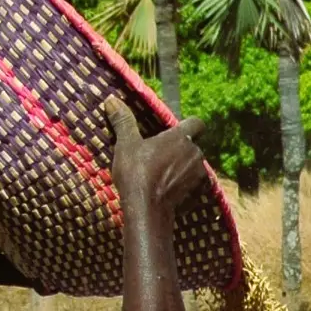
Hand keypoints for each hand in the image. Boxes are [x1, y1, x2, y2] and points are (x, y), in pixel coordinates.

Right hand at [104, 96, 208, 215]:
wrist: (147, 210)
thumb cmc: (136, 173)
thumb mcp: (126, 145)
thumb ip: (123, 121)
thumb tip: (111, 100)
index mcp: (181, 138)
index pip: (196, 123)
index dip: (189, 124)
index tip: (175, 130)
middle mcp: (195, 154)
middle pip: (193, 146)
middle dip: (181, 149)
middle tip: (160, 155)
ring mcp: (198, 175)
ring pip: (194, 165)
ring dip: (182, 167)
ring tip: (162, 174)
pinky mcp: (198, 194)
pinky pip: (193, 184)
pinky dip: (184, 185)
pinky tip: (167, 190)